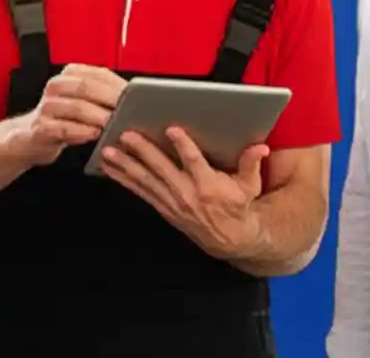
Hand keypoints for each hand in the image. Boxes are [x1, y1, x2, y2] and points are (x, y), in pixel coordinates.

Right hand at [11, 64, 126, 165]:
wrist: (32, 138)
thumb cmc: (66, 119)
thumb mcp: (84, 102)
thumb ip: (105, 96)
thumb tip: (136, 100)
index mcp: (70, 74)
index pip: (98, 74)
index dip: (118, 85)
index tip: (137, 97)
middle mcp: (56, 86)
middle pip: (86, 87)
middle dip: (110, 99)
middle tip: (129, 111)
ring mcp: (46, 107)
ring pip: (76, 107)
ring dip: (98, 116)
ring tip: (114, 124)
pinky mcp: (40, 128)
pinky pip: (63, 128)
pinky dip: (81, 132)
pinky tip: (94, 135)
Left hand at [100, 125, 270, 260]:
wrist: (228, 239)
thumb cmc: (238, 206)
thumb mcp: (249, 185)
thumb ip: (251, 163)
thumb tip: (260, 147)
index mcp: (209, 185)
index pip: (194, 162)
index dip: (183, 146)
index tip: (172, 130)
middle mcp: (187, 193)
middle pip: (162, 169)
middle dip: (143, 151)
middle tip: (127, 135)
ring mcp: (172, 201)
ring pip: (145, 180)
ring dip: (126, 165)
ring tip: (109, 151)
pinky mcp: (162, 206)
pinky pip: (140, 191)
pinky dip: (123, 179)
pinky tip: (110, 168)